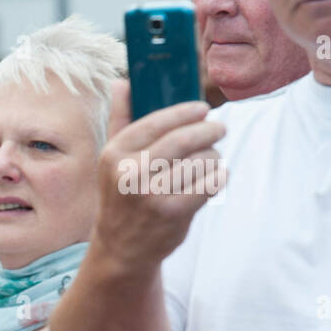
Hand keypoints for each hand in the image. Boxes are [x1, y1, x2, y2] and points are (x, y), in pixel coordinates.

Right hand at [93, 81, 226, 266]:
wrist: (121, 248)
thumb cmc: (121, 196)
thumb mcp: (111, 159)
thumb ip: (119, 119)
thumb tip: (121, 82)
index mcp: (114, 154)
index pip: (157, 121)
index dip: (185, 112)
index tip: (203, 109)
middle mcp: (130, 172)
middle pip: (184, 139)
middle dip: (208, 131)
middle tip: (219, 130)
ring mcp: (152, 194)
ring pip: (201, 161)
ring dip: (212, 159)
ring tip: (208, 163)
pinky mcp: (173, 212)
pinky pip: (210, 183)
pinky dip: (217, 178)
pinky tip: (212, 179)